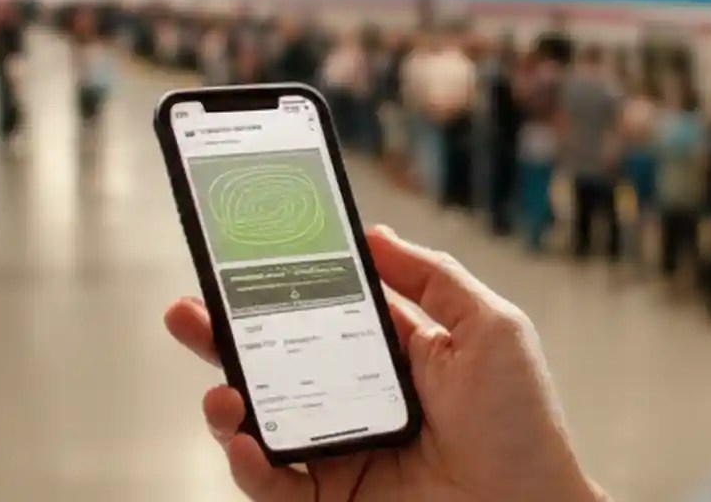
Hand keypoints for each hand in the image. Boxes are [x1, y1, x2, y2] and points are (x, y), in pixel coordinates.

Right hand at [164, 226, 606, 501]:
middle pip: (275, 361)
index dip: (281, 287)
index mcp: (392, 354)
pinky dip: (247, 463)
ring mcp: (340, 450)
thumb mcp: (490, 328)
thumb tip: (374, 235)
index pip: (321, 312)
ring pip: (260, 421)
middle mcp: (357, 398)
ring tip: (219, 390)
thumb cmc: (523, 424)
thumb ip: (432, 277)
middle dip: (225, 335)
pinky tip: (245, 440)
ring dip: (225, 402)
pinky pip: (272, 482)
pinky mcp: (330, 499)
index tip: (242, 259)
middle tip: (187, 311)